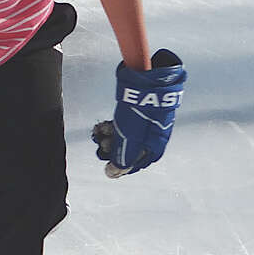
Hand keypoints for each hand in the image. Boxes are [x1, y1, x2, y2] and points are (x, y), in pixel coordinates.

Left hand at [91, 50, 185, 177]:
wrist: (149, 80)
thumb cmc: (143, 111)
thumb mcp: (130, 138)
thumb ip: (121, 158)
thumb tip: (112, 174)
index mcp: (155, 146)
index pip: (137, 164)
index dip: (121, 166)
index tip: (108, 166)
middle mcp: (153, 136)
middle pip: (129, 149)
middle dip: (112, 148)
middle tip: (101, 145)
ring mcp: (148, 122)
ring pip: (126, 135)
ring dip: (110, 136)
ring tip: (98, 132)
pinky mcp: (140, 111)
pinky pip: (126, 123)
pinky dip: (113, 126)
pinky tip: (102, 125)